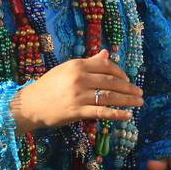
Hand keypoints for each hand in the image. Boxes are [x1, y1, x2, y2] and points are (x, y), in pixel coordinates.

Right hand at [10, 49, 142, 132]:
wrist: (30, 104)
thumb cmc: (49, 85)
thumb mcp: (67, 69)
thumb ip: (89, 62)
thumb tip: (106, 53)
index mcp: (78, 65)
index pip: (106, 66)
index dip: (121, 73)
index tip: (128, 80)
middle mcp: (80, 78)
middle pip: (111, 82)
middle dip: (129, 88)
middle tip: (140, 93)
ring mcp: (79, 95)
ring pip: (109, 97)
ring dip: (128, 100)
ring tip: (139, 102)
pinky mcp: (77, 111)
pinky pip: (102, 112)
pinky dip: (117, 114)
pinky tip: (128, 116)